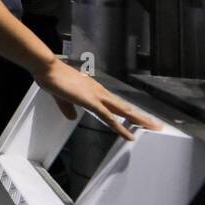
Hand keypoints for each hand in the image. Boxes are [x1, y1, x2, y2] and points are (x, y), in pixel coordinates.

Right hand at [33, 59, 163, 139]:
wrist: (49, 68)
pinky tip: (129, 135)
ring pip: (123, 111)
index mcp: (94, 90)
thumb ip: (68, 108)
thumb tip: (72, 117)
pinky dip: (121, 127)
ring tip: (152, 128)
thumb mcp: (62, 97)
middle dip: (140, 116)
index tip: (136, 117)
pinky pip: (110, 117)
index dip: (126, 111)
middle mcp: (100, 92)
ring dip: (138, 120)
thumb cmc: (53, 78)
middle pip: (124, 107)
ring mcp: (97, 96)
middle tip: (155, 124)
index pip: (114, 103)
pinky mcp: (92, 102)